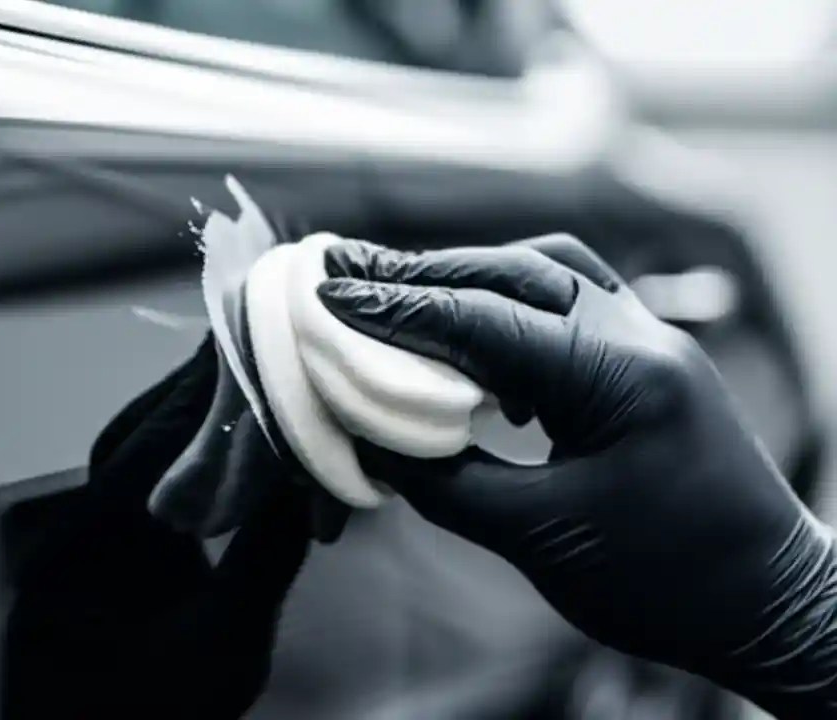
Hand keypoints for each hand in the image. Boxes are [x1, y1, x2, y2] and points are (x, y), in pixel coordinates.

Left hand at [5, 337, 310, 718]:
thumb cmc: (162, 710)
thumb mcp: (232, 641)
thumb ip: (266, 555)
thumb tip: (302, 477)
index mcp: (96, 540)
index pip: (154, 438)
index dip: (201, 387)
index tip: (242, 344)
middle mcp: (72, 530)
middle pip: (132, 436)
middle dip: (190, 396)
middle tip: (247, 360)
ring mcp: (72, 546)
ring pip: (124, 461)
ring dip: (177, 427)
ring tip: (235, 400)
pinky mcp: (83, 562)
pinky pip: (125, 492)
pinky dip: (167, 464)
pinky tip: (206, 461)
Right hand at [316, 234, 836, 716]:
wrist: (769, 607)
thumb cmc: (665, 586)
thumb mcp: (537, 538)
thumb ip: (444, 482)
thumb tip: (371, 440)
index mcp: (620, 377)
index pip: (483, 320)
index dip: (397, 308)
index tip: (329, 297)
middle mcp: (642, 340)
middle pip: (514, 275)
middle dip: (423, 275)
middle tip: (346, 275)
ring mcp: (652, 344)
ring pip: (548, 275)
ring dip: (471, 281)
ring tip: (402, 298)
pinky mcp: (649, 363)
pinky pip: (572, 306)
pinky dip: (510, 309)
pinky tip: (473, 345)